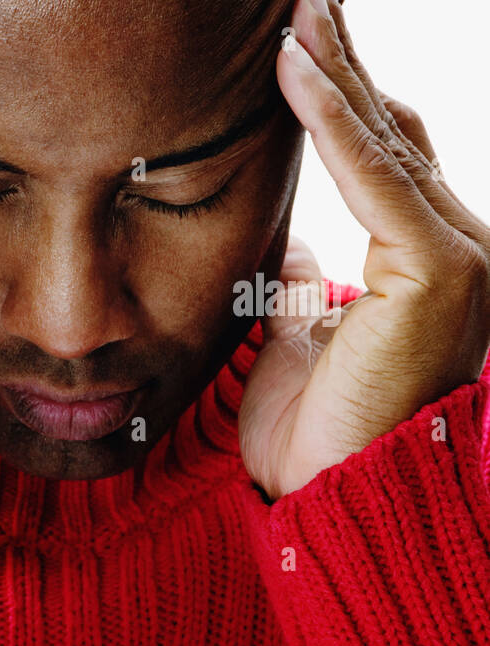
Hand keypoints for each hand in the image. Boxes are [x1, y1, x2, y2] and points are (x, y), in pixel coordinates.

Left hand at [240, 0, 489, 500]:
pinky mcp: (438, 270)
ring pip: (385, 140)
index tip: (297, 42)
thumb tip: (286, 246)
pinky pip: (375, 177)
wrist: (331, 501)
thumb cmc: (314, 434)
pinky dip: (333, 119)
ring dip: (335, 67)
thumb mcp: (297, 340)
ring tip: (298, 5)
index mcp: (421, 259)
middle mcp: (452, 245)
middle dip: (342, 60)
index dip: (340, 98)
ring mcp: (455, 254)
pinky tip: (297, 64)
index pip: (381, 155)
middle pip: (389, 131)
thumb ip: (299, 286)